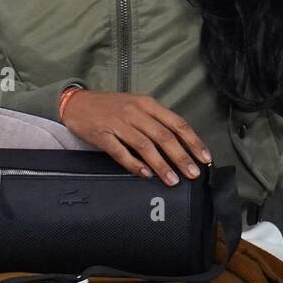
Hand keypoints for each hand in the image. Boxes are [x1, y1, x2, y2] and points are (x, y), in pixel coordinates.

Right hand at [60, 91, 210, 185]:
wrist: (77, 103)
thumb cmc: (111, 107)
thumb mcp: (137, 107)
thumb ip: (157, 123)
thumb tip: (180, 146)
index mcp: (148, 105)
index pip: (177, 123)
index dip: (193, 141)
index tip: (204, 157)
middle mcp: (136, 112)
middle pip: (164, 136)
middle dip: (181, 156)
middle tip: (193, 173)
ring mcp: (118, 123)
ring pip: (145, 145)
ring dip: (161, 164)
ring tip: (172, 180)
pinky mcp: (102, 135)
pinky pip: (120, 152)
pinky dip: (134, 164)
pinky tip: (145, 174)